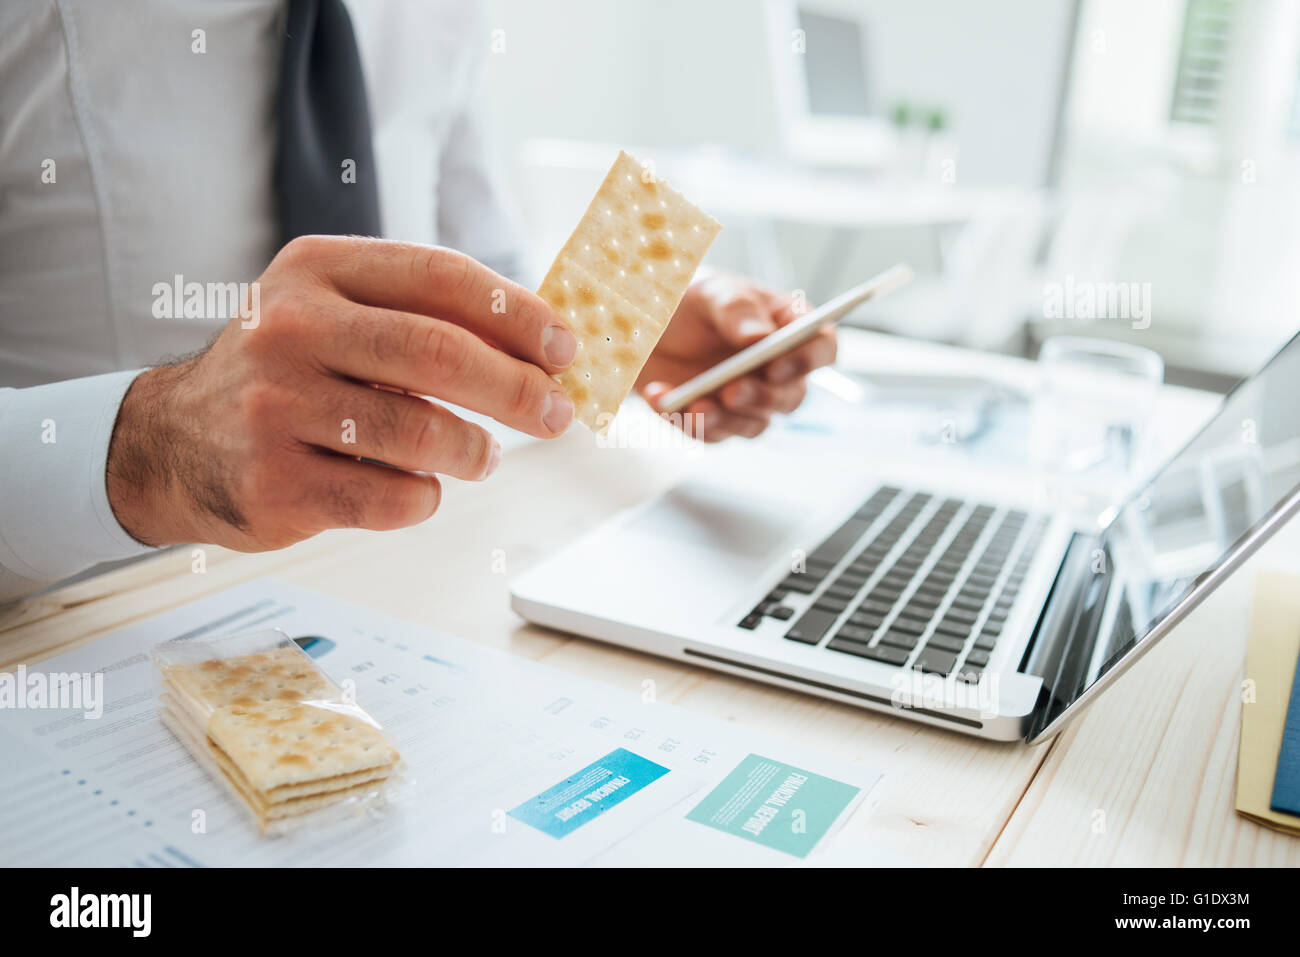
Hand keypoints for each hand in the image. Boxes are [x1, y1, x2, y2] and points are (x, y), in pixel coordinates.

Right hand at [106, 236, 576, 550]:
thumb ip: (422, 314)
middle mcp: (290, 330)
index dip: (519, 315)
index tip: (566, 350)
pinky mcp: (274, 484)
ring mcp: (275, 408)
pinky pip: (392, 499)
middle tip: (555, 415)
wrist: (173, 443)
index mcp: (317, 270)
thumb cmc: (288, 373)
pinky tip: (420, 487)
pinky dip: (427, 497)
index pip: (442, 277)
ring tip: (483, 456)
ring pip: (423, 435)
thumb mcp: (334, 311)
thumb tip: (542, 345)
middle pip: (440, 354)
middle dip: (518, 389)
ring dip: (476, 452)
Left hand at [638, 271, 834, 440]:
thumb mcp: (712, 292)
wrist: (649, 326)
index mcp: (790, 330)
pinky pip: (709, 433)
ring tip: (694, 404)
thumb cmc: (694, 301)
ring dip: (725, 419)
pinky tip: (659, 398)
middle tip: (732, 391)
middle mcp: (777, 372)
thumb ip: (737, 309)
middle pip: (791, 398)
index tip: (775, 364)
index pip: (821, 348)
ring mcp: (749, 402)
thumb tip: (761, 336)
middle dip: (762, 397)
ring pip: (754, 425)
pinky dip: (685, 420)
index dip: (806, 361)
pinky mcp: (717, 421)